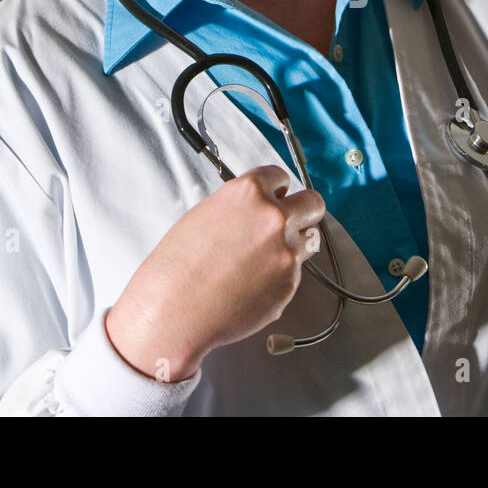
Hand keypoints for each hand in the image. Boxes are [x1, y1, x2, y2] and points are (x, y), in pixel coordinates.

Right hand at [105, 164, 324, 380]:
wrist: (174, 311)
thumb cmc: (178, 267)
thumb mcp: (205, 215)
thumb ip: (241, 208)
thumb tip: (259, 211)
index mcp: (249, 193)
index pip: (281, 176)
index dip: (277, 189)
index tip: (277, 197)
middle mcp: (273, 217)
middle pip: (313, 204)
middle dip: (302, 212)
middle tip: (289, 223)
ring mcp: (286, 251)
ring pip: (307, 241)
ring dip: (291, 246)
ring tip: (259, 262)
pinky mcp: (289, 283)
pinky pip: (293, 274)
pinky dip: (278, 278)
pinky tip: (249, 286)